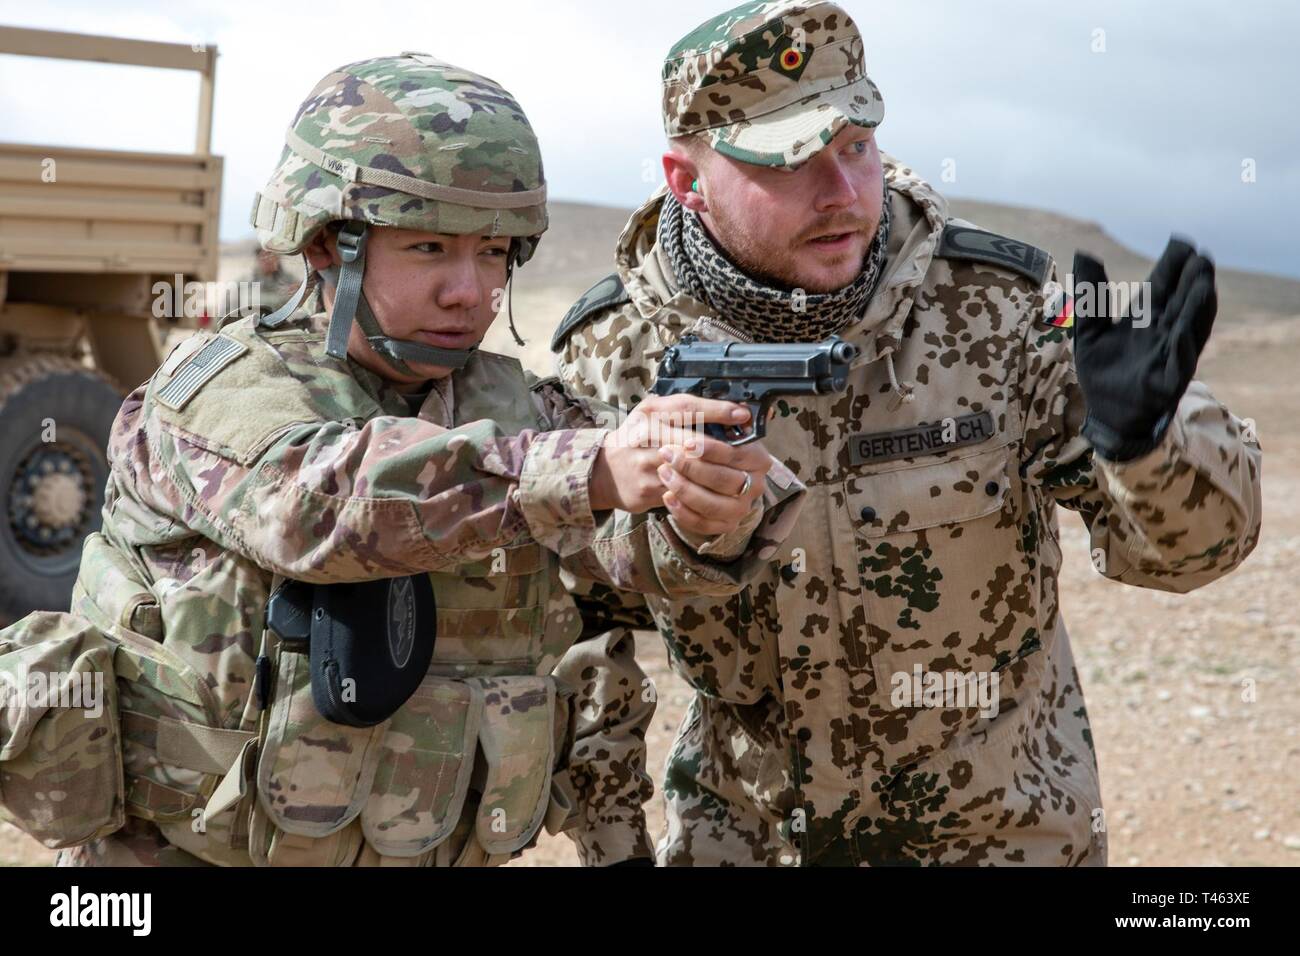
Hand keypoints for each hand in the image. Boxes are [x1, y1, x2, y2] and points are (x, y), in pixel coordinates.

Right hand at [590, 394, 772, 535]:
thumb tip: (727, 409)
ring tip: (735, 474)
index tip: (742, 414)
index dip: (717, 411)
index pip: (687, 408)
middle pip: (690, 441)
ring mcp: (643, 465)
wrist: (603, 471)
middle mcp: (644, 435)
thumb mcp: (653, 413)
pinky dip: (700, 493)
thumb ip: (683, 409)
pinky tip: (715, 492)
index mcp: (649, 412)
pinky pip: (680, 493)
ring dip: (713, 473)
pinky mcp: (645, 490)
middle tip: (744, 452)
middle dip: (720, 449)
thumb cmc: (636, 438)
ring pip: (688, 471)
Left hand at [1071, 236, 1216, 460]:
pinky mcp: (1169, 382)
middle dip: (1191, 281)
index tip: (1181, 242)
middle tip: (1200, 256)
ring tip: (1203, 283)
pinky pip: (1178, 363)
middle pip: (1179, 303)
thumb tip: (1084, 252)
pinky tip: (1184, 329)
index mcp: (1143, 320)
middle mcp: (1162, 333)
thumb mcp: (1088, 331)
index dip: (1171, 266)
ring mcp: (1169, 356)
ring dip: (1196, 307)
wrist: (1107, 415)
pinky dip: (1182, 346)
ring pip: (1187, 328)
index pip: (1160, 287)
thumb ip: (1089, 296)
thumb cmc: (1101, 371)